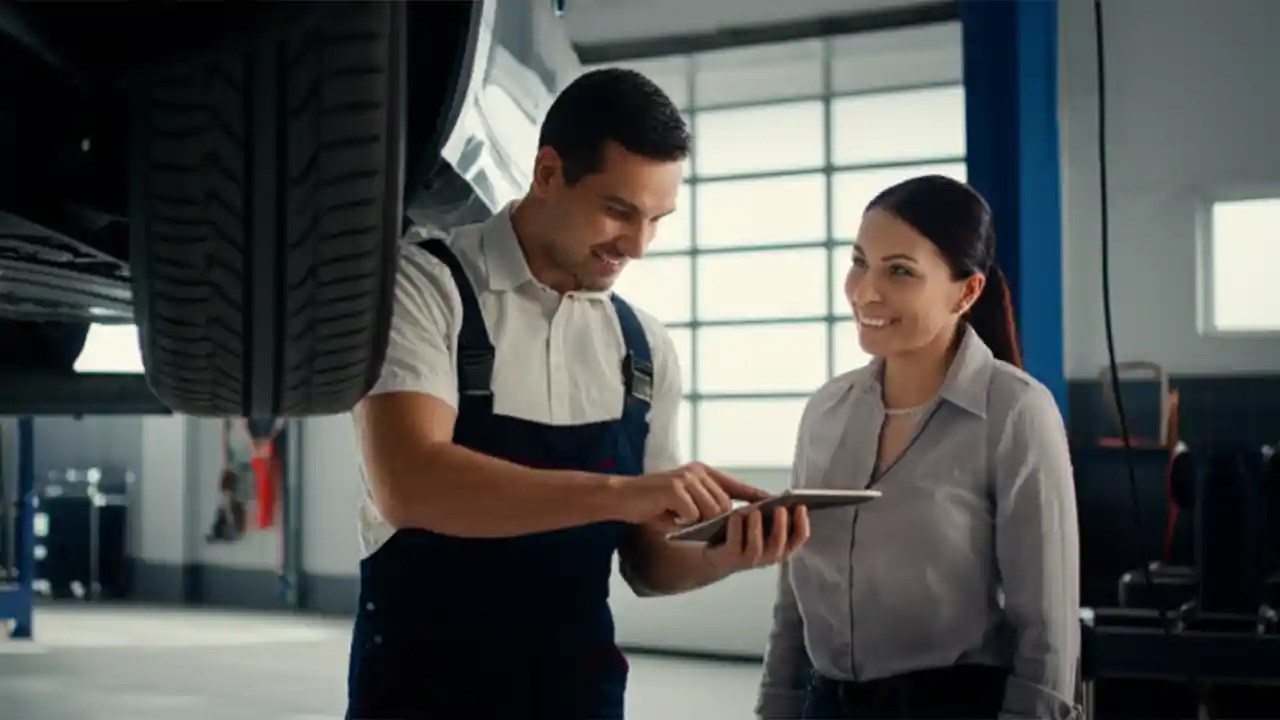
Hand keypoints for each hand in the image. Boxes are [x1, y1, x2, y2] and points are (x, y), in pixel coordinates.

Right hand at [614, 462, 768, 527]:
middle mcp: (697, 472)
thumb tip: (728, 519)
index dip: (754, 497)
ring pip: (711, 511)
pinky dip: (681, 521)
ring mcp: (686, 478)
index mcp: (702, 472)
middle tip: (691, 524)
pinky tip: (668, 516)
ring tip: (677, 518)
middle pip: (724, 505)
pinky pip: (692, 515)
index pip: (735, 486)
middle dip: (713, 521)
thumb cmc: (652, 502)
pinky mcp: (675, 488)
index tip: (773, 505)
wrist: (621, 495)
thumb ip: (704, 503)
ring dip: (696, 522)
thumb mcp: (683, 499)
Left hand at [705, 504, 809, 573]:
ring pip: (756, 547)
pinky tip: (736, 515)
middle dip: (781, 526)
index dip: (802, 524)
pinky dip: (736, 527)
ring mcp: (748, 560)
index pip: (798, 540)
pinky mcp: (730, 558)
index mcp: (778, 547)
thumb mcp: (758, 523)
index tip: (800, 507)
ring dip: (756, 527)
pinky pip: (735, 543)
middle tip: (780, 508)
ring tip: (755, 511)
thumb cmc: (740, 533)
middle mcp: (766, 558)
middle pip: (779, 545)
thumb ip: (769, 514)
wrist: (713, 554)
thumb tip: (779, 498)